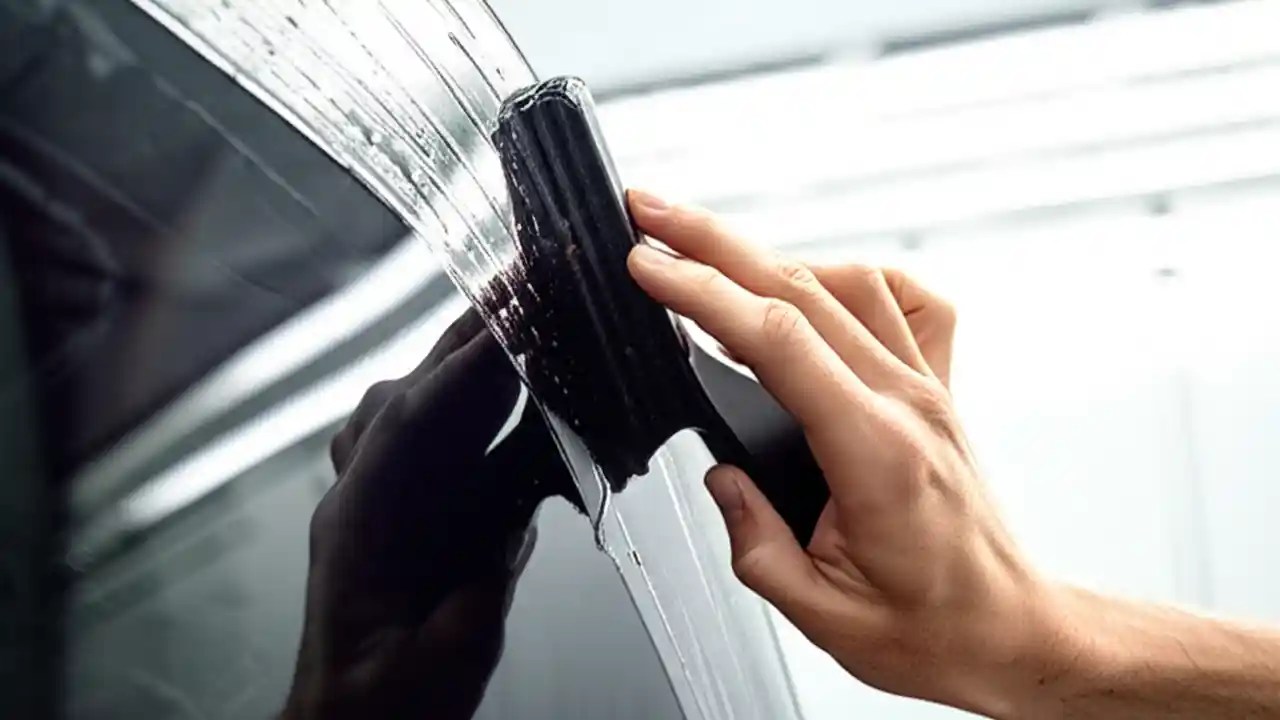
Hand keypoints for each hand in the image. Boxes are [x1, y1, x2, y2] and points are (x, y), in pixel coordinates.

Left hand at [283, 310, 565, 719]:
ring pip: (437, 410)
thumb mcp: (442, 656)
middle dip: (473, 338)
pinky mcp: (426, 514)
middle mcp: (370, 498)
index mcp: (361, 527)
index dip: (463, 367)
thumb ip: (476, 585)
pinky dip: (492, 411)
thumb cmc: (382, 706)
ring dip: (482, 363)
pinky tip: (531, 391)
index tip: (507, 319)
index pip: (412, 421)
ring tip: (535, 317)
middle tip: (526, 281)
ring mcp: (395, 500)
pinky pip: (456, 447)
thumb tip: (512, 521)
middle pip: (423, 394)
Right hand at [625, 190, 1067, 717]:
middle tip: (649, 211)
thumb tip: (721, 479)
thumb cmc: (932, 627)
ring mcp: (927, 388)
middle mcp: (906, 403)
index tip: (647, 264)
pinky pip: (899, 301)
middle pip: (801, 289)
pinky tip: (809, 285)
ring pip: (845, 283)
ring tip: (703, 243)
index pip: (776, 341)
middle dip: (712, 241)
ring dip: (767, 251)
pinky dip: (846, 277)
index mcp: (874, 454)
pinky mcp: (935, 388)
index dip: (703, 292)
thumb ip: (756, 544)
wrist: (1009, 630)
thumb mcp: (825, 615)